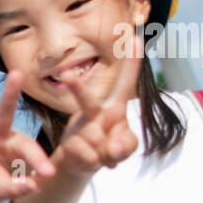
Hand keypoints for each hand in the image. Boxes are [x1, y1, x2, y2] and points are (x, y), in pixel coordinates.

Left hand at [0, 70, 54, 202]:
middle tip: (16, 74)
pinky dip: (42, 166)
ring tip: (47, 173)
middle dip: (10, 94)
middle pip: (4, 113)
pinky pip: (37, 157)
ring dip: (38, 159)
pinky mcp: (28, 146)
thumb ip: (10, 188)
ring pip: (28, 145)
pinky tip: (46, 175)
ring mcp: (14, 139)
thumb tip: (34, 184)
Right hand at [50, 47, 142, 177]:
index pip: (125, 82)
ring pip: (94, 138)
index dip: (131, 61)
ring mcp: (80, 127)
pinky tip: (93, 159)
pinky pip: (89, 155)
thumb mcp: (127, 147)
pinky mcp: (70, 143)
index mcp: (113, 107)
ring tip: (104, 155)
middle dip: (75, 87)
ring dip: (105, 153)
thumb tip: (113, 146)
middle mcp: (94, 112)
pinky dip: (96, 162)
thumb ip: (127, 145)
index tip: (135, 38)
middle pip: (85, 99)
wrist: (83, 164)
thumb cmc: (109, 147)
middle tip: (67, 76)